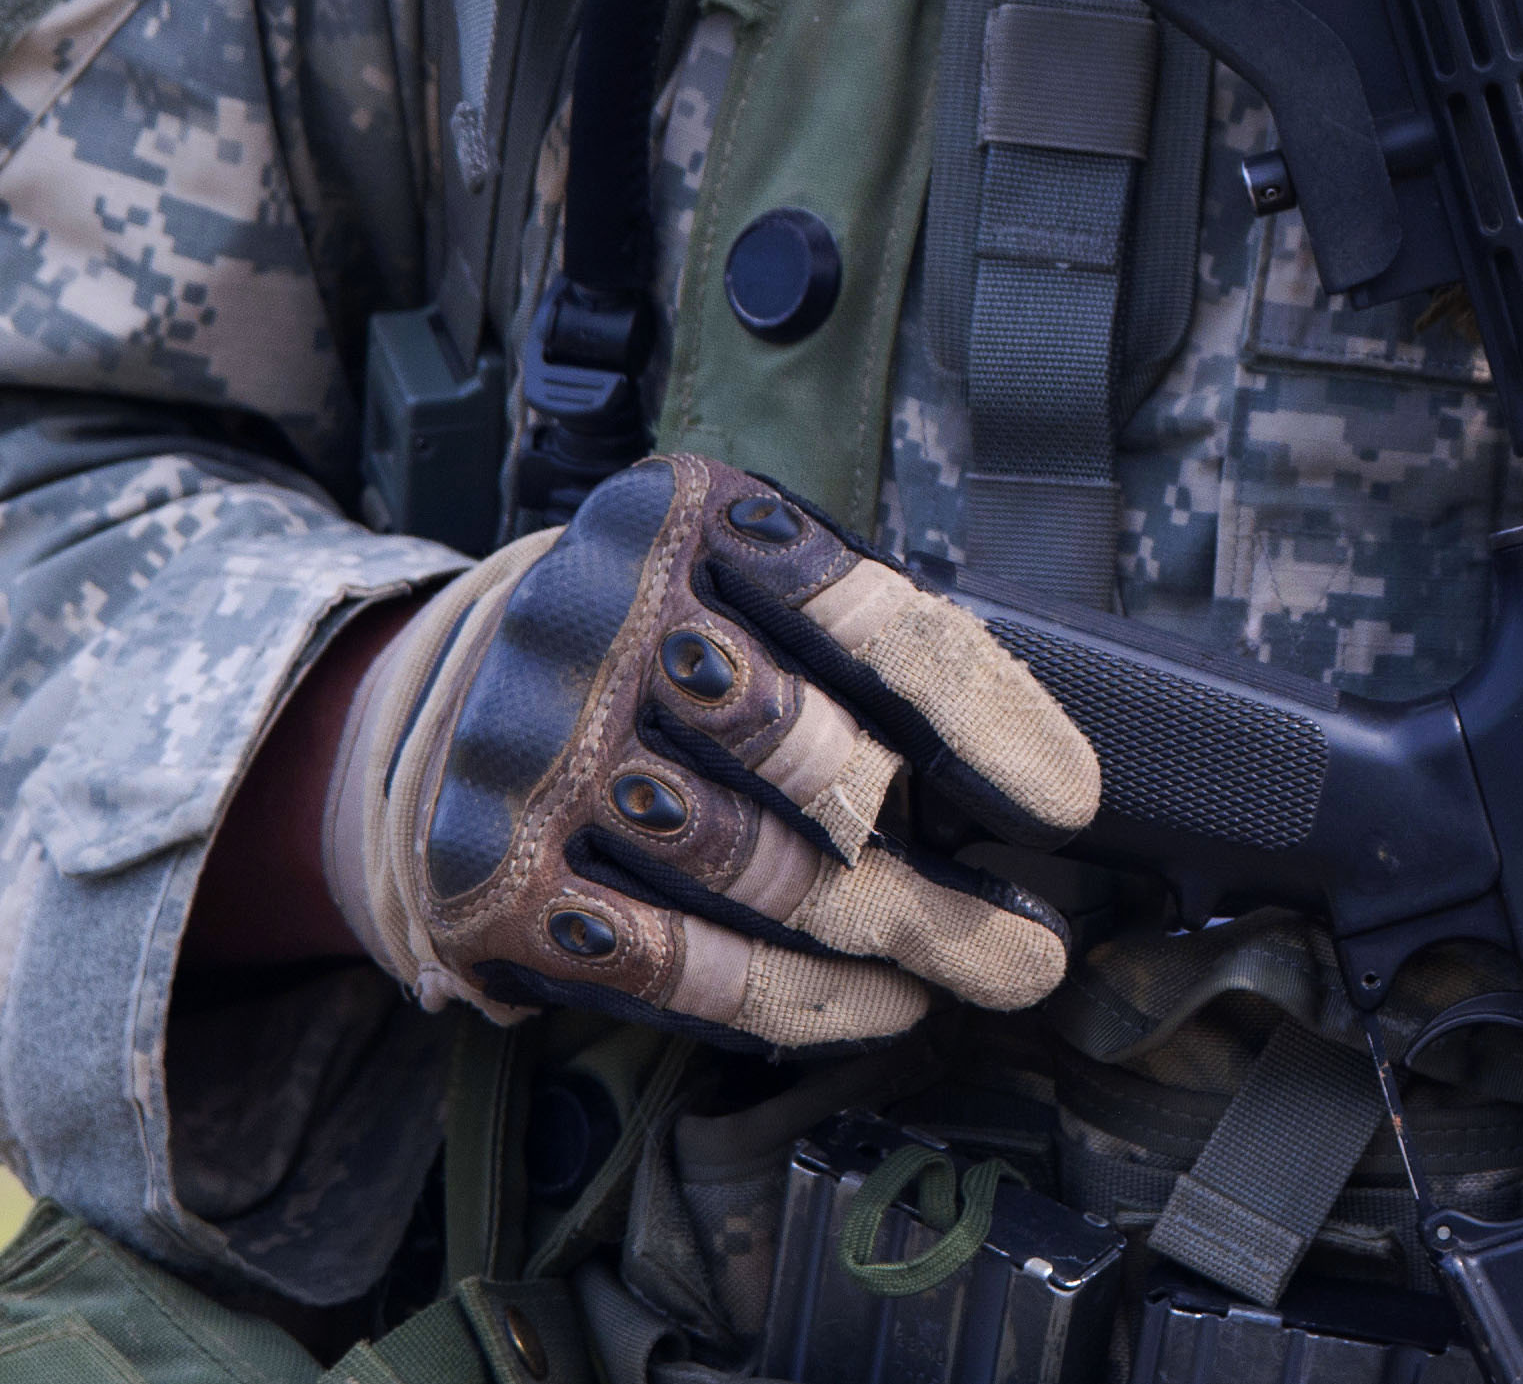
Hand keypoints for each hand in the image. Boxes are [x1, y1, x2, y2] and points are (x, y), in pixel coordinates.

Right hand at [321, 455, 1097, 1047]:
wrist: (450, 698)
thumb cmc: (664, 643)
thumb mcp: (745, 582)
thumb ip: (865, 641)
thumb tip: (1042, 771)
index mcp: (683, 518)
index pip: (876, 619)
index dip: (991, 718)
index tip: (1072, 805)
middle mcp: (597, 621)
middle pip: (817, 763)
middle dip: (941, 877)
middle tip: (1034, 946)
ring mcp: (535, 752)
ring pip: (759, 875)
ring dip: (894, 945)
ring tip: (985, 976)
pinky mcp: (492, 875)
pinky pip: (679, 963)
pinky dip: (798, 999)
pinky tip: (879, 1004)